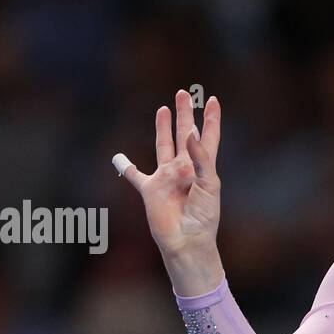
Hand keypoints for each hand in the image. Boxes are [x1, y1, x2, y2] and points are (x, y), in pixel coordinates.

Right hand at [115, 89, 221, 258]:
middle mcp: (185, 168)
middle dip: (185, 114)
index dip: (211, 119)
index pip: (208, 137)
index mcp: (202, 167)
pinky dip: (125, 167)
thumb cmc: (204, 216)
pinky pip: (134, 175)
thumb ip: (200, 157)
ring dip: (163, 128)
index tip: (214, 100)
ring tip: (164, 109)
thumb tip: (189, 133)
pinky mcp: (150, 189)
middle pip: (185, 133)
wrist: (187, 241)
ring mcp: (167, 178)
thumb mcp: (209, 184)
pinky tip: (119, 157)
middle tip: (184, 93)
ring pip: (163, 146)